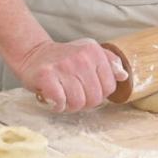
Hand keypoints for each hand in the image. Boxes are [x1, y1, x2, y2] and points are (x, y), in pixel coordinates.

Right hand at [9, 38, 127, 112]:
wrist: (33, 54)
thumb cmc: (64, 59)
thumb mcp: (89, 54)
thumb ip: (109, 63)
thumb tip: (123, 76)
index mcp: (93, 52)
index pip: (109, 86)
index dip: (100, 94)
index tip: (88, 90)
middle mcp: (80, 57)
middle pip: (95, 98)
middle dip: (85, 103)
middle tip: (74, 95)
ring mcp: (63, 66)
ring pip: (78, 103)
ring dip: (70, 106)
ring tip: (65, 97)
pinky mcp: (46, 76)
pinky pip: (60, 102)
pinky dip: (58, 106)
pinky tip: (55, 99)